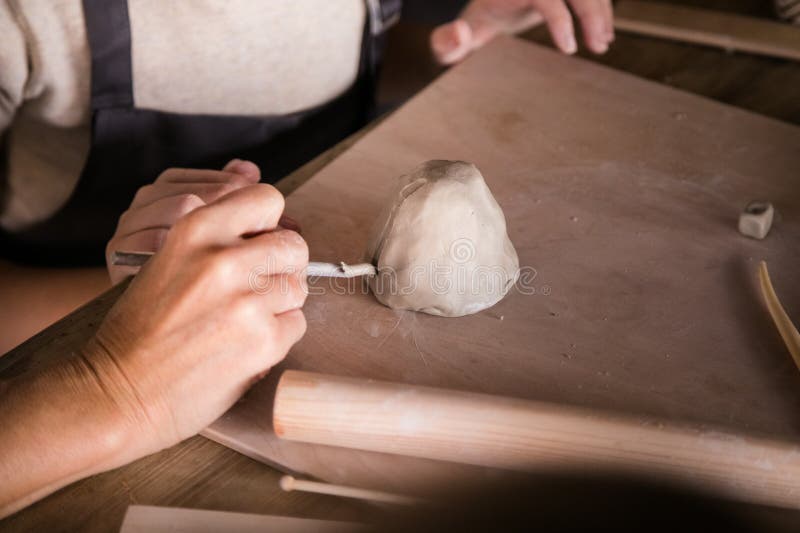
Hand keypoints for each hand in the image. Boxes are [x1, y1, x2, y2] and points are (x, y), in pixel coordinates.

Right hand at [90, 183, 307, 458]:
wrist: (119, 391)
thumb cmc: (141, 330)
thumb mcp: (167, 261)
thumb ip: (217, 237)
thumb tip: (266, 210)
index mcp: (197, 230)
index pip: (266, 199)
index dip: (269, 224)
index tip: (260, 242)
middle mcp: (225, 259)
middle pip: (294, 246)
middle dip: (283, 266)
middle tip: (257, 288)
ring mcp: (247, 301)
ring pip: (299, 287)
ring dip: (280, 304)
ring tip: (244, 321)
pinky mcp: (264, 340)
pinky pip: (296, 325)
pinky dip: (277, 337)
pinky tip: (244, 345)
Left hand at [431, 0, 613, 64]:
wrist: (483, 14)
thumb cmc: (467, 32)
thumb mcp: (450, 42)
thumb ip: (446, 43)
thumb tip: (459, 33)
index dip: (559, 20)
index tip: (569, 48)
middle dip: (591, 13)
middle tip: (598, 45)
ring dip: (601, 11)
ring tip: (603, 43)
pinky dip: (600, 8)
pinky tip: (604, 32)